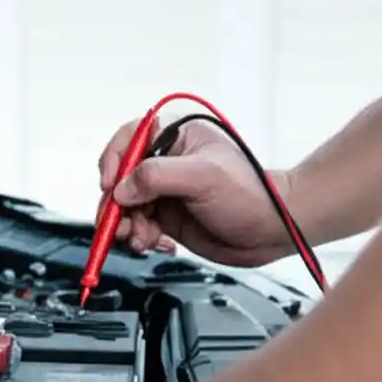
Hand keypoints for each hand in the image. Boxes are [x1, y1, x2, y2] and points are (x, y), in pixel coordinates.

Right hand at [98, 116, 297, 265]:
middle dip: (117, 204)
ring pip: (125, 207)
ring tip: (143, 239)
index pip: (128, 140)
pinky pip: (138, 226)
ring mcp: (164, 192)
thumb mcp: (202, 177)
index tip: (110, 185)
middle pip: (120, 178)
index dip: (113, 161)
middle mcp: (166, 162)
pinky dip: (141, 238)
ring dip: (128, 226)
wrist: (271, 230)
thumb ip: (156, 177)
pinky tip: (157, 244)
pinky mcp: (166, 218)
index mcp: (175, 137)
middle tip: (121, 225)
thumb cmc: (249, 194)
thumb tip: (121, 190)